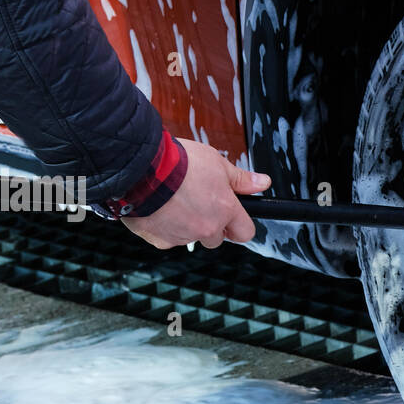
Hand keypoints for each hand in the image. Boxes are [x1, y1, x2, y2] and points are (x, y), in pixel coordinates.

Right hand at [120, 139, 268, 249]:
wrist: (141, 168)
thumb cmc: (178, 162)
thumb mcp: (217, 163)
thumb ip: (241, 179)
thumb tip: (262, 183)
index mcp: (225, 210)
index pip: (245, 232)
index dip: (238, 225)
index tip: (232, 217)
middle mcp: (206, 228)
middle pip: (216, 238)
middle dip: (210, 225)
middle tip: (197, 202)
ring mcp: (183, 237)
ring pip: (190, 238)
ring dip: (186, 225)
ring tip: (174, 200)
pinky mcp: (160, 241)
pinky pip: (167, 239)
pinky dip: (164, 227)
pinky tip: (158, 208)